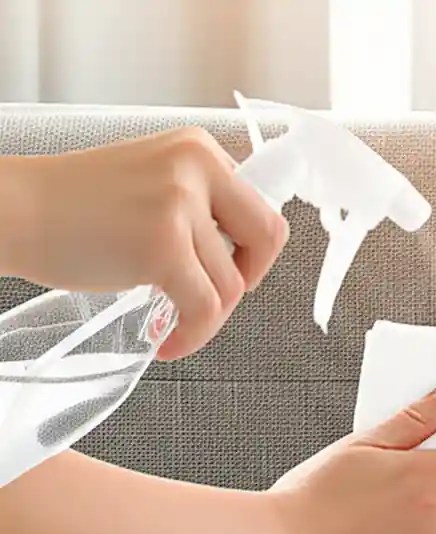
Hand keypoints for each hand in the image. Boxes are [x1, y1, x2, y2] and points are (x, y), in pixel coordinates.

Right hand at [0, 128, 286, 359]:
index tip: (231, 269)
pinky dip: (194, 334)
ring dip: (208, 316)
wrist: (11, 212)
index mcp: (198, 149)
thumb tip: (244, 249)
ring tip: (174, 322)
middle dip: (248, 279)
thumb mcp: (151, 180)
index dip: (252, 250)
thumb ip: (198, 201)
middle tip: (214, 297)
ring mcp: (179, 207)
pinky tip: (170, 340)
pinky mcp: (161, 248)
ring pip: (231, 284)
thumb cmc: (71, 207)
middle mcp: (195, 169)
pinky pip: (205, 308)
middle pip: (268, 239)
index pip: (261, 207)